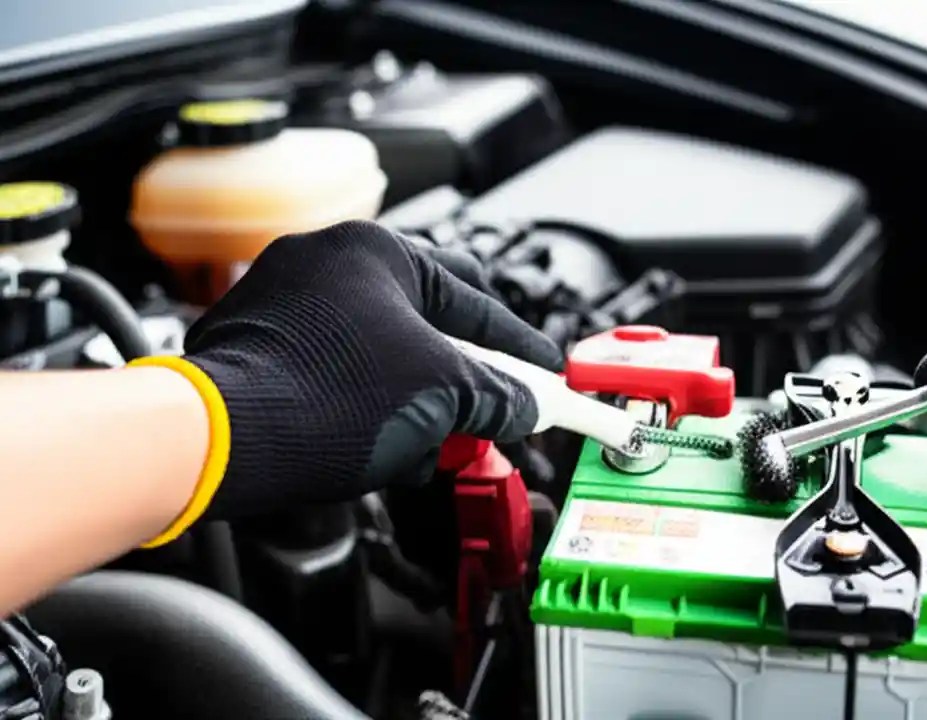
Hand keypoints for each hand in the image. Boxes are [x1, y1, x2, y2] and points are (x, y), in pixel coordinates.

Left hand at [184, 220, 561, 516]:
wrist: (223, 442)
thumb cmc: (324, 399)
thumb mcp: (443, 397)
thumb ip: (497, 397)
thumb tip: (521, 408)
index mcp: (376, 251)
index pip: (474, 301)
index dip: (519, 345)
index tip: (542, 373)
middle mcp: (324, 263)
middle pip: (424, 321)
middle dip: (464, 370)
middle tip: (492, 402)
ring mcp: (284, 303)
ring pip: (380, 351)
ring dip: (417, 397)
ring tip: (435, 442)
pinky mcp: (255, 347)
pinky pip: (336, 372)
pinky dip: (369, 406)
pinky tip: (385, 449)